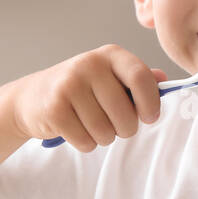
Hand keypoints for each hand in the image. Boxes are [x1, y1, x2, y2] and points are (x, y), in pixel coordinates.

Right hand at [11, 45, 168, 151]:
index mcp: (111, 55)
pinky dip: (85, 143)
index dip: (151, 104)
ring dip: (103, 137)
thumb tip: (164, 80)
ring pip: (106, 132)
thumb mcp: (110, 77)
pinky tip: (76, 129)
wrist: (33, 97)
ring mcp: (69, 85)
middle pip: (126, 115)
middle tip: (114, 124)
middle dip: (125, 129)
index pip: (141, 78)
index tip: (149, 117)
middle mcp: (90, 64)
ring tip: (91, 124)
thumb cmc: (82, 89)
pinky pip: (86, 142)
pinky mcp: (55, 109)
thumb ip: (137, 79)